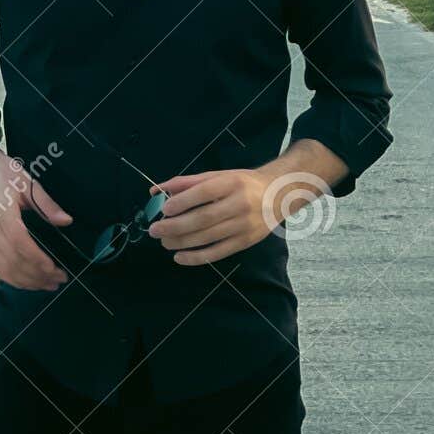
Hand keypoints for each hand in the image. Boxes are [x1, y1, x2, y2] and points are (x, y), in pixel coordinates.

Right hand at [0, 152, 72, 291]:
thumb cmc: (1, 173)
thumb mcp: (27, 181)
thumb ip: (46, 203)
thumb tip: (65, 221)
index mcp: (2, 213)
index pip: (19, 244)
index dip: (36, 260)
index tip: (54, 268)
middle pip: (13, 262)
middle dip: (36, 276)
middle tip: (58, 280)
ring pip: (4, 269)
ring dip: (26, 282)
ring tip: (47, 284)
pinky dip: (13, 278)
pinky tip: (28, 281)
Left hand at [146, 167, 317, 265]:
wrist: (278, 195)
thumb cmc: (242, 183)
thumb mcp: (218, 176)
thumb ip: (187, 182)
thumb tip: (157, 191)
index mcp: (231, 183)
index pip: (204, 192)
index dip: (182, 201)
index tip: (163, 210)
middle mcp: (239, 204)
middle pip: (204, 218)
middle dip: (176, 226)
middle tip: (155, 230)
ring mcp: (243, 226)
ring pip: (208, 237)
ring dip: (182, 242)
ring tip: (164, 242)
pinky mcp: (244, 242)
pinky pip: (218, 253)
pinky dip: (196, 257)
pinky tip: (180, 257)